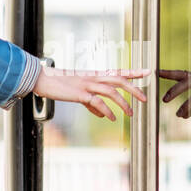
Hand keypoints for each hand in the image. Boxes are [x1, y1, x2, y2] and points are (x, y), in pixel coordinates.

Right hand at [31, 66, 151, 120]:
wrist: (42, 80)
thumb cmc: (60, 85)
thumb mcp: (79, 95)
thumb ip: (92, 104)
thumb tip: (104, 115)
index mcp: (94, 75)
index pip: (118, 72)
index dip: (133, 72)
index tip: (148, 71)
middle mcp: (93, 77)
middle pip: (119, 80)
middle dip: (134, 89)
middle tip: (145, 98)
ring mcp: (86, 84)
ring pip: (110, 91)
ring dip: (123, 103)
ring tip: (130, 114)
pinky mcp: (79, 93)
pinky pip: (96, 101)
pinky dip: (106, 110)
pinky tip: (111, 118)